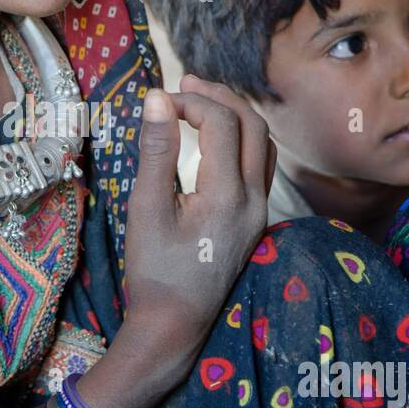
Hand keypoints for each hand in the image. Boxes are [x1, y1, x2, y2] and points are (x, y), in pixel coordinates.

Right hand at [123, 74, 275, 355]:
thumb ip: (156, 150)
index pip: (221, 122)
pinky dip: (241, 139)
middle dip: (220, 98)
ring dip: (236, 116)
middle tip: (185, 84)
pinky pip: (259, 166)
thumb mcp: (146, 207)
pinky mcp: (254, 221)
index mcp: (227, 194)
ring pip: (262, 144)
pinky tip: (215, 139)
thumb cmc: (154, 270)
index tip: (159, 101)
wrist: (174, 324)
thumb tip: (156, 97)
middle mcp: (253, 200)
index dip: (191, 101)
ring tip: (201, 102)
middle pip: (252, 125)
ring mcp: (259, 211)